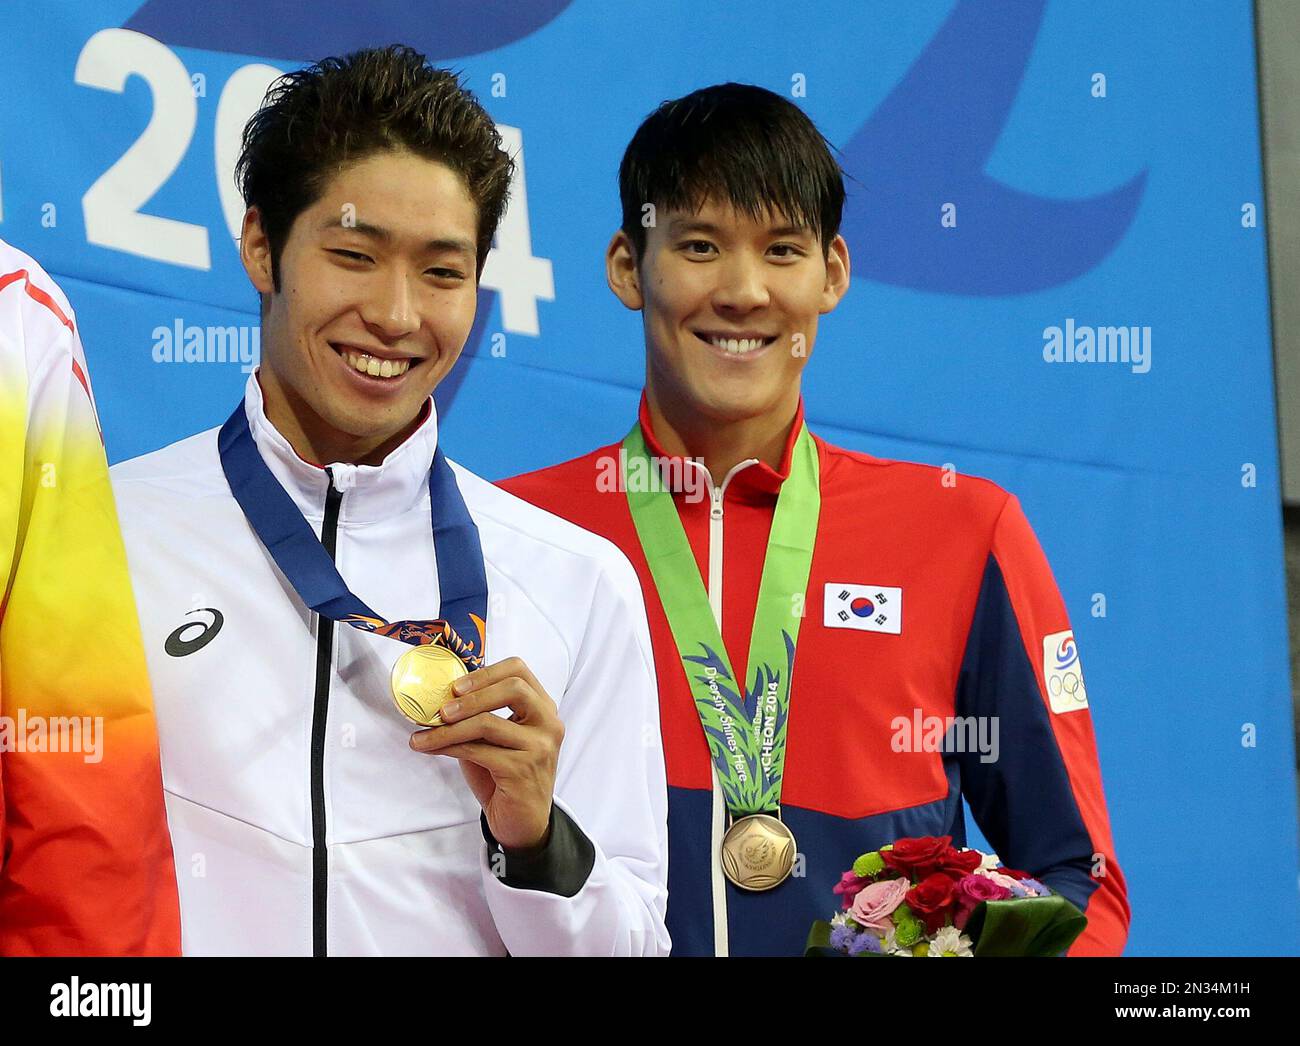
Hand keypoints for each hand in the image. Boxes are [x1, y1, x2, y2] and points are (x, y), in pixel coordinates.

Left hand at [409, 656, 562, 850]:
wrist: (522, 822)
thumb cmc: (506, 776)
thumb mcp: (495, 739)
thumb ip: (479, 716)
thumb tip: (439, 699)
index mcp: (542, 708)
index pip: (519, 671)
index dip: (485, 673)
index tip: (456, 686)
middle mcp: (548, 723)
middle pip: (513, 688)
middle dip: (472, 695)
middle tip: (442, 709)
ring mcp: (539, 747)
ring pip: (489, 722)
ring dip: (449, 728)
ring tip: (424, 733)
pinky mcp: (523, 770)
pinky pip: (479, 750)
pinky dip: (449, 747)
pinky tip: (431, 748)